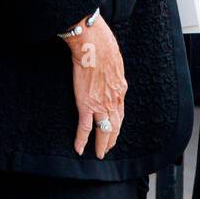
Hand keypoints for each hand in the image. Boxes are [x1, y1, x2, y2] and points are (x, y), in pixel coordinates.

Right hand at [63, 14, 127, 157]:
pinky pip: (85, 127)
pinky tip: (80, 149)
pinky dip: (82, 140)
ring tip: (100, 153)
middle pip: (115, 125)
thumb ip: (114, 71)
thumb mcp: (115, 61)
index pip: (120, 111)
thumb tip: (111, 70)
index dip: (117, 122)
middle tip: (109, 148)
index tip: (114, 129)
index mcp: (120, 89)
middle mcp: (113, 100)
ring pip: (103, 130)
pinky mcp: (86, 104)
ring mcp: (100, 104)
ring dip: (102, 144)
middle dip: (113, 138)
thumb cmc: (104, 47)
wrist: (94, 45)